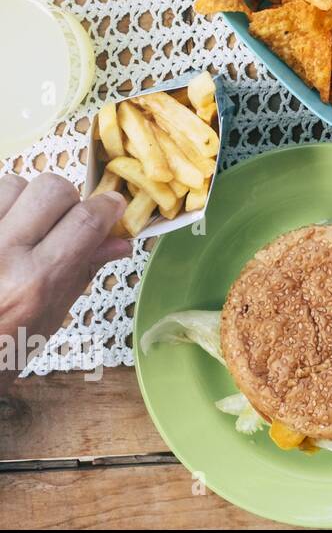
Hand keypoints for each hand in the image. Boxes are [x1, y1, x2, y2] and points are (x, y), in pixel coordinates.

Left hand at [0, 175, 129, 391]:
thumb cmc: (3, 347)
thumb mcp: (51, 316)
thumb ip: (83, 269)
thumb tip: (119, 241)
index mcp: (34, 282)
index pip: (86, 220)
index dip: (107, 207)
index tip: (112, 206)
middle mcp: (1, 255)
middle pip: (51, 189)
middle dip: (66, 201)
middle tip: (62, 223)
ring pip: (12, 184)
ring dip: (24, 200)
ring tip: (20, 229)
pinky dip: (1, 210)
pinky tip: (2, 234)